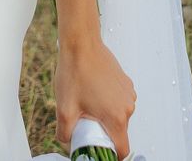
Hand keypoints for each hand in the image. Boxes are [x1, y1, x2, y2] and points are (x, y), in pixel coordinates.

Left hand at [55, 38, 135, 157]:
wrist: (81, 42)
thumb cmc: (75, 72)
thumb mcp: (64, 108)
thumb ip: (64, 133)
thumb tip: (66, 141)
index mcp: (116, 117)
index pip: (122, 150)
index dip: (110, 154)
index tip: (98, 149)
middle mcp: (127, 106)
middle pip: (118, 131)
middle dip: (103, 131)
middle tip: (85, 120)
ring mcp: (128, 93)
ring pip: (118, 114)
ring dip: (105, 114)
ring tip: (87, 101)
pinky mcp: (125, 82)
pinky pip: (119, 100)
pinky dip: (108, 100)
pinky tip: (92, 89)